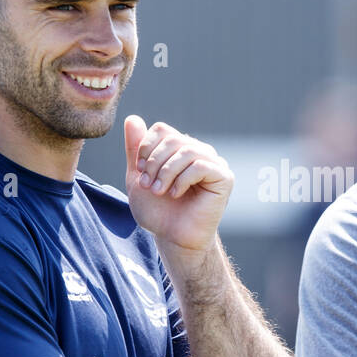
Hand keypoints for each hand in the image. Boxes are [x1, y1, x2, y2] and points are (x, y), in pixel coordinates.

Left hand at [123, 115, 232, 253]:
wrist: (174, 238)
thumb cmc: (159, 212)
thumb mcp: (139, 177)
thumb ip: (135, 149)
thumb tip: (132, 118)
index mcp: (180, 149)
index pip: (162, 130)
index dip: (146, 147)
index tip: (139, 171)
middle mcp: (199, 152)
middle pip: (173, 138)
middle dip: (154, 162)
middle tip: (148, 185)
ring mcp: (214, 163)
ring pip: (186, 150)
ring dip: (166, 173)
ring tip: (160, 192)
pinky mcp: (224, 177)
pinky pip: (200, 165)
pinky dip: (182, 180)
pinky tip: (176, 194)